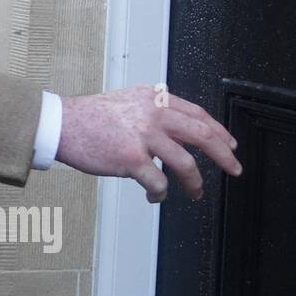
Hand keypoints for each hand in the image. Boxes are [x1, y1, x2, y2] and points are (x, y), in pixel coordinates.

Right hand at [55, 84, 241, 202]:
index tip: (230, 144)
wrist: (61, 124)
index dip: (219, 130)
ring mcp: (144, 136)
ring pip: (186, 163)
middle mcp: (153, 114)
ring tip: (196, 191)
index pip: (198, 113)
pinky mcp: (132, 159)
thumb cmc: (88, 118)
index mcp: (154, 98)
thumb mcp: (127, 102)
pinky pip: (158, 182)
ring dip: (195, 182)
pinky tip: (155, 197)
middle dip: (224, 155)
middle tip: (234, 168)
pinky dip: (160, 194)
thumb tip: (178, 134)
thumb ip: (153, 111)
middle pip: (202, 135)